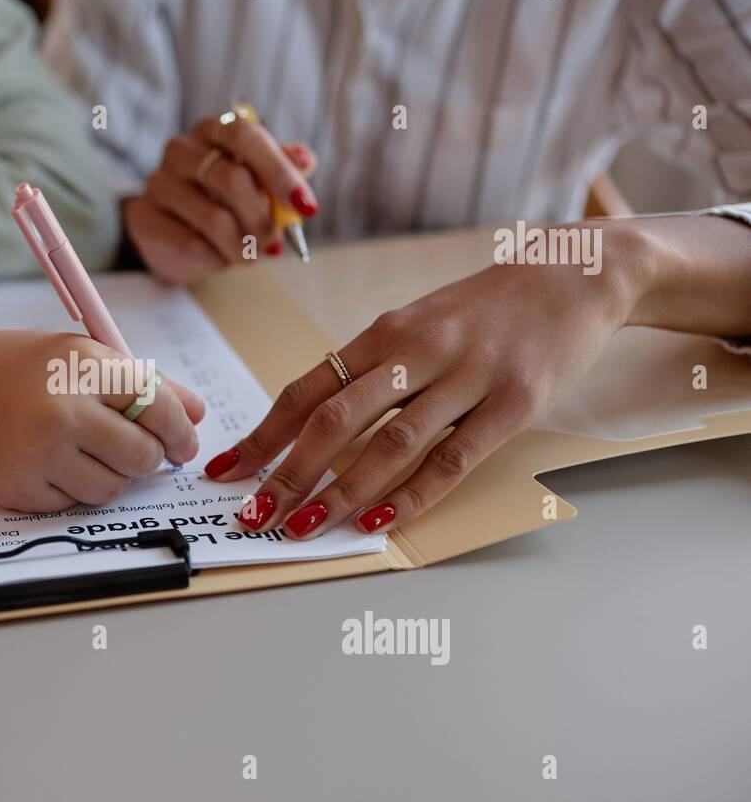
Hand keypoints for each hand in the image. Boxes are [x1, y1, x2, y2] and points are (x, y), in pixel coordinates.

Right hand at [0, 329, 205, 511]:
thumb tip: (197, 414)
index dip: (180, 431)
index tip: (184, 443)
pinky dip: (73, 488)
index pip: (157, 408)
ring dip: (112, 476)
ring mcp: (39, 456)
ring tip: (86, 450)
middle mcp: (62, 412)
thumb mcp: (79, 357)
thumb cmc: (17, 368)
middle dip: (148, 458)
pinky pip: (74, 504)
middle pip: (142, 457)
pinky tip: (51, 461)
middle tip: (136, 450)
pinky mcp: (21, 491)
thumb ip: (142, 384)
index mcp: (82, 367)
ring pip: (112, 489)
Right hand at [125, 113, 317, 284]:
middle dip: (263, 218)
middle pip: (231, 179)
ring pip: (213, 219)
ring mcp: (159, 182)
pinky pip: (192, 244)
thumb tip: (304, 160)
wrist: (170, 235)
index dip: (278, 171)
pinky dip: (217, 259)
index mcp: (213, 130)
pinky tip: (221, 259)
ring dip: (242, 246)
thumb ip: (283, 170)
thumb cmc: (222, 203)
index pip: (245, 135)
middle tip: (275, 244)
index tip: (305, 206)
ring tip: (251, 256)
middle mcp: (181, 149)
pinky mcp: (146, 218)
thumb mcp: (258, 183)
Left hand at [203, 221, 652, 536]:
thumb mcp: (417, 324)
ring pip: (388, 443)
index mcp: (383, 335)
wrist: (574, 274)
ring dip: (340, 491)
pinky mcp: (513, 403)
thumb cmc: (484, 309)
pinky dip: (412, 494)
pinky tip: (379, 522)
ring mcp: (466, 378)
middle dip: (287, 472)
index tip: (225, 471)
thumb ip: (372, 369)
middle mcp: (415, 353)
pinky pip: (453, 458)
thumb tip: (314, 422)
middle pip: (335, 419)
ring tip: (303, 527)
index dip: (262, 434)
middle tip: (254, 516)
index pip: (306, 390)